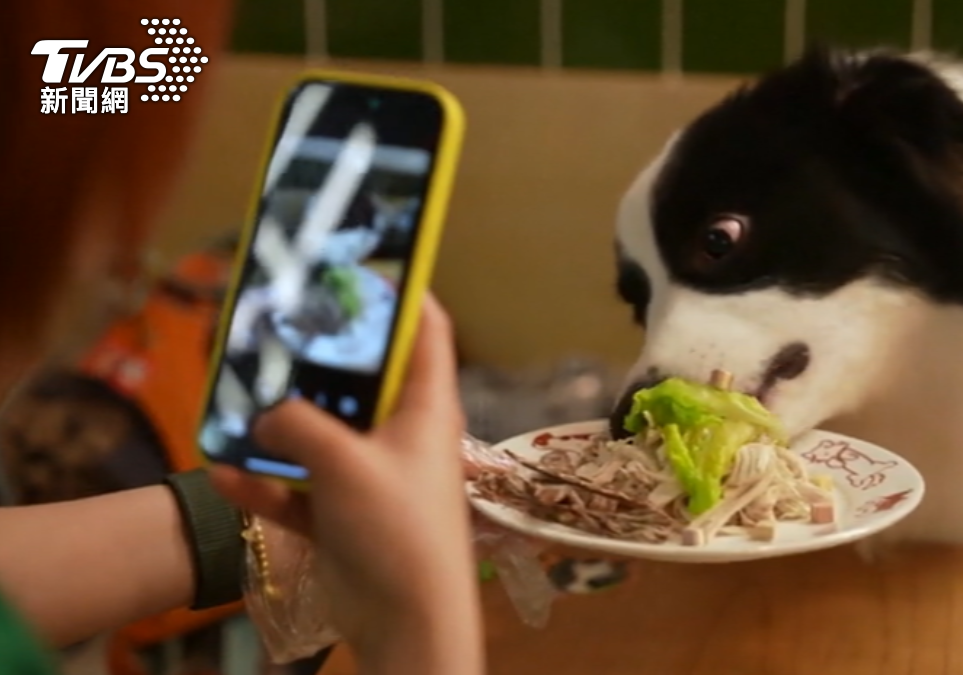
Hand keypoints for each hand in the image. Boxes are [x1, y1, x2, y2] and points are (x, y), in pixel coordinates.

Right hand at [210, 296, 482, 674]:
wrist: (407, 620)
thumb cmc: (397, 528)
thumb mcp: (346, 463)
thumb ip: (299, 426)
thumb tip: (265, 414)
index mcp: (425, 406)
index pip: (426, 330)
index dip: (401, 293)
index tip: (360, 266)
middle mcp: (400, 433)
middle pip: (361, 378)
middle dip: (318, 358)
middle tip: (273, 330)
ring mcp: (370, 474)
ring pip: (320, 434)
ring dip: (279, 424)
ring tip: (235, 397)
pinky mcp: (343, 515)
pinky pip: (297, 488)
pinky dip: (266, 483)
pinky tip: (225, 472)